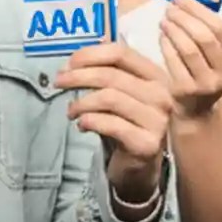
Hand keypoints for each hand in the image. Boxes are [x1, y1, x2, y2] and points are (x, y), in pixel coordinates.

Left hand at [54, 41, 173, 201]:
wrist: (141, 168)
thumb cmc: (127, 124)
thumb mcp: (122, 93)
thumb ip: (108, 71)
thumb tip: (78, 56)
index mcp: (156, 75)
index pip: (120, 53)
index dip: (90, 55)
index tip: (68, 64)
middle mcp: (162, 95)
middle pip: (111, 75)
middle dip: (77, 77)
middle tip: (59, 83)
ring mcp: (157, 120)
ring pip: (109, 98)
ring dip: (81, 102)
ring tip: (70, 111)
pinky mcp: (146, 143)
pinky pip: (110, 124)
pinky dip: (89, 121)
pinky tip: (82, 124)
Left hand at [159, 0, 221, 118]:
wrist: (195, 111)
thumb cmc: (202, 74)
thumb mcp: (214, 57)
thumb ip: (206, 33)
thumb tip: (184, 3)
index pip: (220, 28)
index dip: (198, 10)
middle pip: (204, 37)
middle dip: (184, 19)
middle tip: (169, 9)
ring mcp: (207, 84)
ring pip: (189, 49)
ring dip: (174, 30)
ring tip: (164, 21)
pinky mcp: (186, 91)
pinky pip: (174, 62)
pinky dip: (166, 46)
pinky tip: (161, 37)